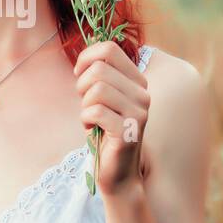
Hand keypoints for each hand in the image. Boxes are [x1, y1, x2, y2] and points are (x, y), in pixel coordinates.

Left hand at [73, 40, 150, 196]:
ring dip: (84, 105)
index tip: (79, 73)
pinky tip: (91, 129)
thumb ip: (100, 76)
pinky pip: (96, 111)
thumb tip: (86, 55)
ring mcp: (139, 112)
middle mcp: (143, 94)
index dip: (87, 57)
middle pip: (99, 69)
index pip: (110, 49)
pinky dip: (86, 120)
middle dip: (82, 85)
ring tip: (90, 118)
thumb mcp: (104, 99)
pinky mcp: (129, 131)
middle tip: (85, 104)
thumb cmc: (105, 133)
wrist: (118, 174)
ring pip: (97, 89)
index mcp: (138, 81)